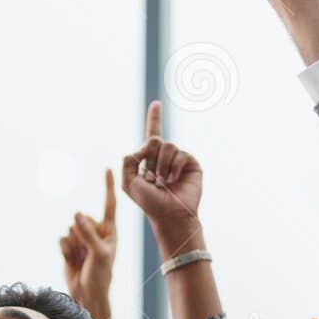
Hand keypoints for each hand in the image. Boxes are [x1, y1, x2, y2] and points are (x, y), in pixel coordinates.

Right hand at [60, 170, 117, 318]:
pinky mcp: (69, 247)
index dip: (107, 186)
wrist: (87, 295)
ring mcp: (82, 238)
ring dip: (72, 245)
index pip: (109, 204)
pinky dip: (64, 249)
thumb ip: (88, 233)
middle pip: (81, 219)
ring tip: (81, 259)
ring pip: (69, 229)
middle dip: (80, 235)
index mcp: (109, 231)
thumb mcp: (100, 254)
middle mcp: (96, 231)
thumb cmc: (101, 276)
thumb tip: (77, 213)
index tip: (108, 168)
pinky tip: (72, 260)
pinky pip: (61, 239)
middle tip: (88, 253)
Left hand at [121, 101, 203, 254]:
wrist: (170, 215)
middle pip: (154, 139)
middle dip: (151, 157)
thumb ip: (128, 160)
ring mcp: (178, 159)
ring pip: (166, 146)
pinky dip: (173, 167)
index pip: (151, 134)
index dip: (154, 118)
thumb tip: (144, 146)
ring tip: (163, 182)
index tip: (156, 103)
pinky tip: (173, 180)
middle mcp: (164, 156)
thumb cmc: (149, 202)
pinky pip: (180, 154)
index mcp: (149, 159)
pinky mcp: (190, 163)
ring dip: (161, 166)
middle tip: (154, 178)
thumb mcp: (128, 182)